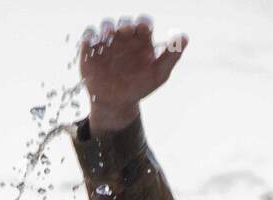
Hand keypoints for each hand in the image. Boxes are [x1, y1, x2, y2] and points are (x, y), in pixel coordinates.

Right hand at [80, 15, 187, 134]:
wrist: (117, 103)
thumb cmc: (140, 86)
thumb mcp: (159, 74)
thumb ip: (171, 56)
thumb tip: (184, 37)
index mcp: (142, 40)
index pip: (143, 24)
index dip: (143, 24)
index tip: (143, 30)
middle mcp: (124, 37)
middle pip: (124, 22)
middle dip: (125, 26)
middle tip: (125, 33)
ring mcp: (108, 42)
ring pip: (106, 25)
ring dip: (107, 27)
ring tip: (108, 34)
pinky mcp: (91, 48)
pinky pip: (88, 36)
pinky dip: (90, 36)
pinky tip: (94, 42)